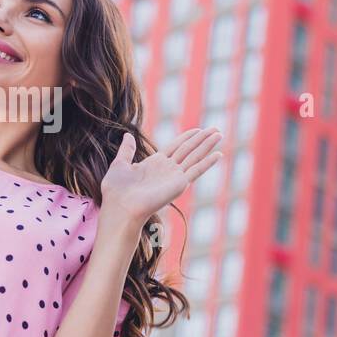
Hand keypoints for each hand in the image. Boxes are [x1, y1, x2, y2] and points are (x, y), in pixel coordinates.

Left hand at [100, 128, 222, 226]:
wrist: (120, 207)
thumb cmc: (116, 190)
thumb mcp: (120, 164)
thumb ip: (127, 150)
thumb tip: (128, 135)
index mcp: (155, 163)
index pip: (176, 146)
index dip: (187, 137)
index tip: (198, 129)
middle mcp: (167, 169)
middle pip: (189, 149)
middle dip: (202, 139)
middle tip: (216, 129)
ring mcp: (175, 176)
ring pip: (195, 156)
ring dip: (207, 145)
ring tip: (219, 134)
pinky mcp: (179, 184)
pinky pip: (197, 170)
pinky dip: (208, 162)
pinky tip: (218, 154)